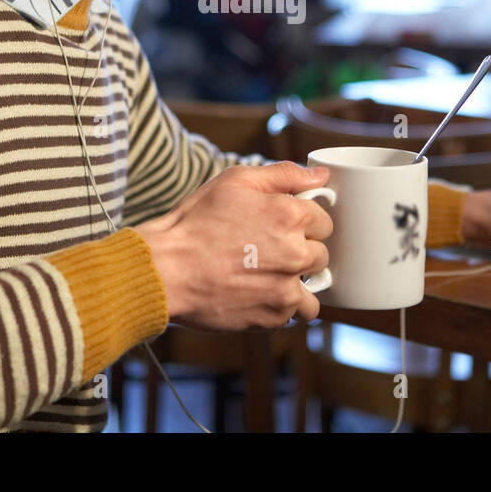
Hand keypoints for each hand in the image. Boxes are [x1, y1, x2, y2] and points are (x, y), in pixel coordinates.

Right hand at [135, 161, 333, 329]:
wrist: (165, 270)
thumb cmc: (195, 223)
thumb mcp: (235, 181)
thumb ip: (284, 175)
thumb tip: (321, 175)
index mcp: (291, 216)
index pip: (325, 221)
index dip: (303, 222)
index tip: (281, 226)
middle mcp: (297, 253)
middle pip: (322, 255)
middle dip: (300, 252)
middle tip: (267, 250)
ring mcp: (287, 288)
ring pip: (314, 289)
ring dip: (297, 284)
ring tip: (266, 277)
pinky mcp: (274, 316)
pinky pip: (294, 313)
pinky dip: (280, 306)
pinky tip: (255, 293)